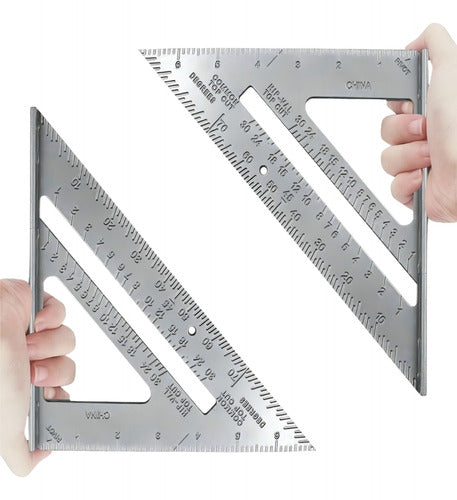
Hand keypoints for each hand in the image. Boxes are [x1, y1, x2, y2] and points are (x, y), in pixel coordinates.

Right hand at [0, 279, 74, 476]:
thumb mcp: (5, 424)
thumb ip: (17, 449)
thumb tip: (34, 462)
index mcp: (22, 387)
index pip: (57, 394)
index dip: (58, 393)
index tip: (51, 394)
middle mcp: (28, 362)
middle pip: (66, 369)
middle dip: (53, 371)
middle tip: (33, 371)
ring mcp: (33, 336)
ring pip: (67, 342)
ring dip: (49, 344)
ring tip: (26, 345)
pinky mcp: (37, 310)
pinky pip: (60, 314)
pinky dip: (50, 318)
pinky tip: (34, 322)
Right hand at [381, 23, 456, 221]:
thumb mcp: (451, 72)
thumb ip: (435, 47)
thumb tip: (418, 41)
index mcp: (433, 113)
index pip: (395, 108)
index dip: (399, 109)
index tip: (413, 107)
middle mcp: (425, 137)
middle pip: (386, 131)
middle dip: (403, 132)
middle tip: (426, 131)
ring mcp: (419, 164)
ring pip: (386, 159)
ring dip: (408, 157)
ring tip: (431, 157)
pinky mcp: (414, 190)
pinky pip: (392, 187)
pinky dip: (407, 183)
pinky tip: (424, 177)